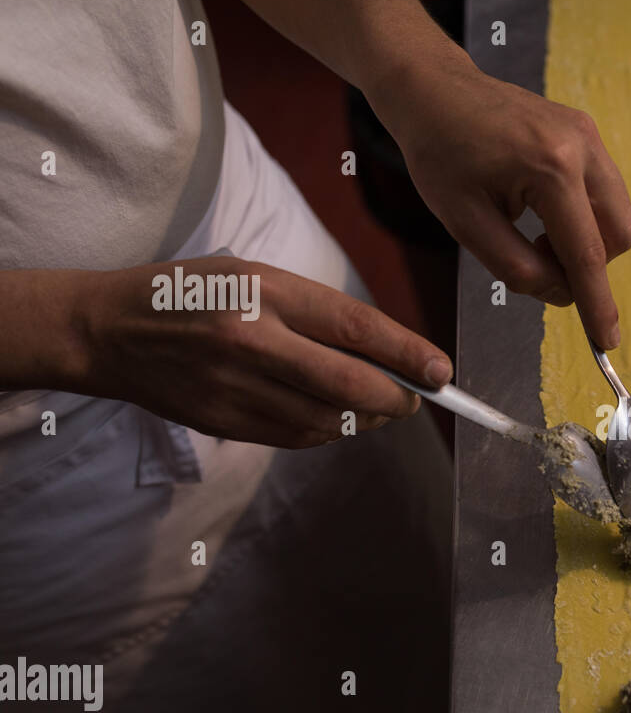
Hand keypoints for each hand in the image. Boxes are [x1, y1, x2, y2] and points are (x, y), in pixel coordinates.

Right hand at [61, 257, 452, 448]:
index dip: (407, 353)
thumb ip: (318, 311)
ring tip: (380, 405)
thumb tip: (389, 351)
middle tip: (417, 397)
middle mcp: (251, 339)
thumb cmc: (192, 293)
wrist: (106, 330)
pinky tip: (340, 417)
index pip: (356, 327)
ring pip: (329, 419)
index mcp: (263, 291)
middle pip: (350, 384)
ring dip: (368, 418)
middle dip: (398, 398)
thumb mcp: (254, 275)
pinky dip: (331, 430)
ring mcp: (234, 386)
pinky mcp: (223, 420)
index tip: (442, 371)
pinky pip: (298, 436)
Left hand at [369, 61, 630, 348]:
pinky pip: (604, 194)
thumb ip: (516, 268)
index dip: (597, 303)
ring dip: (582, 241)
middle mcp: (582, 147)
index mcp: (551, 168)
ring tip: (532, 233)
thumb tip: (561, 294)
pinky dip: (580, 218)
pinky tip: (539, 211)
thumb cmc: (440, 153)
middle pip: (618, 237)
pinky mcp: (588, 134)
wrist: (434, 91)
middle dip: (586, 264)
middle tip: (534, 257)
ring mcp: (590, 136)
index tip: (607, 340)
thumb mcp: (465, 224)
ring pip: (617, 216)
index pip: (586, 254)